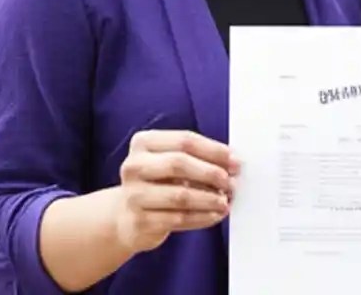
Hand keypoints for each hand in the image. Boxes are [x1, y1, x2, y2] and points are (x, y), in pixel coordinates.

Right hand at [114, 129, 238, 253]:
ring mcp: (134, 195)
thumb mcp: (168, 163)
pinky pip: (178, 219)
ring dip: (209, 198)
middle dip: (211, 173)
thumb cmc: (156, 184)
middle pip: (178, 164)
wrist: (126, 217)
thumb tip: (233, 162)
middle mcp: (134, 166)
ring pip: (180, 195)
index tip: (234, 161)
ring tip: (226, 201)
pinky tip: (215, 215)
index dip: (213, 150)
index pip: (184, 141)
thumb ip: (197, 158)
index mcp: (143, 143)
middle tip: (231, 182)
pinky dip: (202, 217)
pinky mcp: (140, 221)